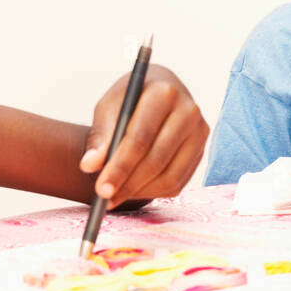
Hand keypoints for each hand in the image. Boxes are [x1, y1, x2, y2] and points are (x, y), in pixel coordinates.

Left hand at [78, 64, 207, 207]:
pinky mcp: (201, 150)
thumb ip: (100, 136)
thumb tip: (89, 165)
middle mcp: (188, 111)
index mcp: (164, 93)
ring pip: (170, 175)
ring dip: (140, 192)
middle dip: (128, 183)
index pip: (141, 137)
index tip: (101, 188)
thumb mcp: (109, 108)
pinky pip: (178, 182)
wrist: (157, 92)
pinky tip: (134, 189)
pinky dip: (154, 192)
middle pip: (157, 159)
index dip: (120, 166)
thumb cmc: (129, 99)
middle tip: (105, 197)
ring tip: (116, 196)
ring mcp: (199, 132)